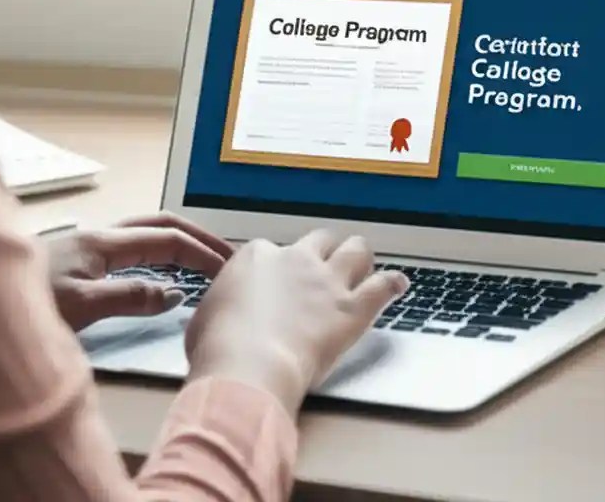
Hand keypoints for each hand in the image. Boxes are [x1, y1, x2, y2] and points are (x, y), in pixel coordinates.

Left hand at [45, 212, 233, 330]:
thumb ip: (130, 297)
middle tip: (226, 256)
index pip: (166, 237)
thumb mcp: (81, 307)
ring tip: (201, 260)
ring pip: (143, 233)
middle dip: (196, 236)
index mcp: (102, 242)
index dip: (201, 251)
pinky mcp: (75, 261)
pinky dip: (156, 252)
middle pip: (159, 224)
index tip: (228, 270)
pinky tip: (157, 273)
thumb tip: (174, 294)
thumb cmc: (23, 304)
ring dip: (177, 241)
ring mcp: (84, 247)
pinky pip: (129, 248)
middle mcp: (96, 237)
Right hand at [184, 230, 408, 414]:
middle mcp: (295, 260)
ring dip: (360, 257)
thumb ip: (224, 307)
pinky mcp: (353, 308)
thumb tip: (223, 316)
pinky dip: (392, 283)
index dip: (277, 268)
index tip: (277, 285)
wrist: (248, 365)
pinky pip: (383, 285)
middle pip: (320, 240)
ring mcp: (327, 281)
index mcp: (256, 257)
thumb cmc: (218, 347)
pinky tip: (398, 284)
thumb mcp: (206, 317)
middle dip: (325, 251)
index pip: (271, 251)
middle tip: (325, 267)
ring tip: (363, 267)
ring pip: (356, 250)